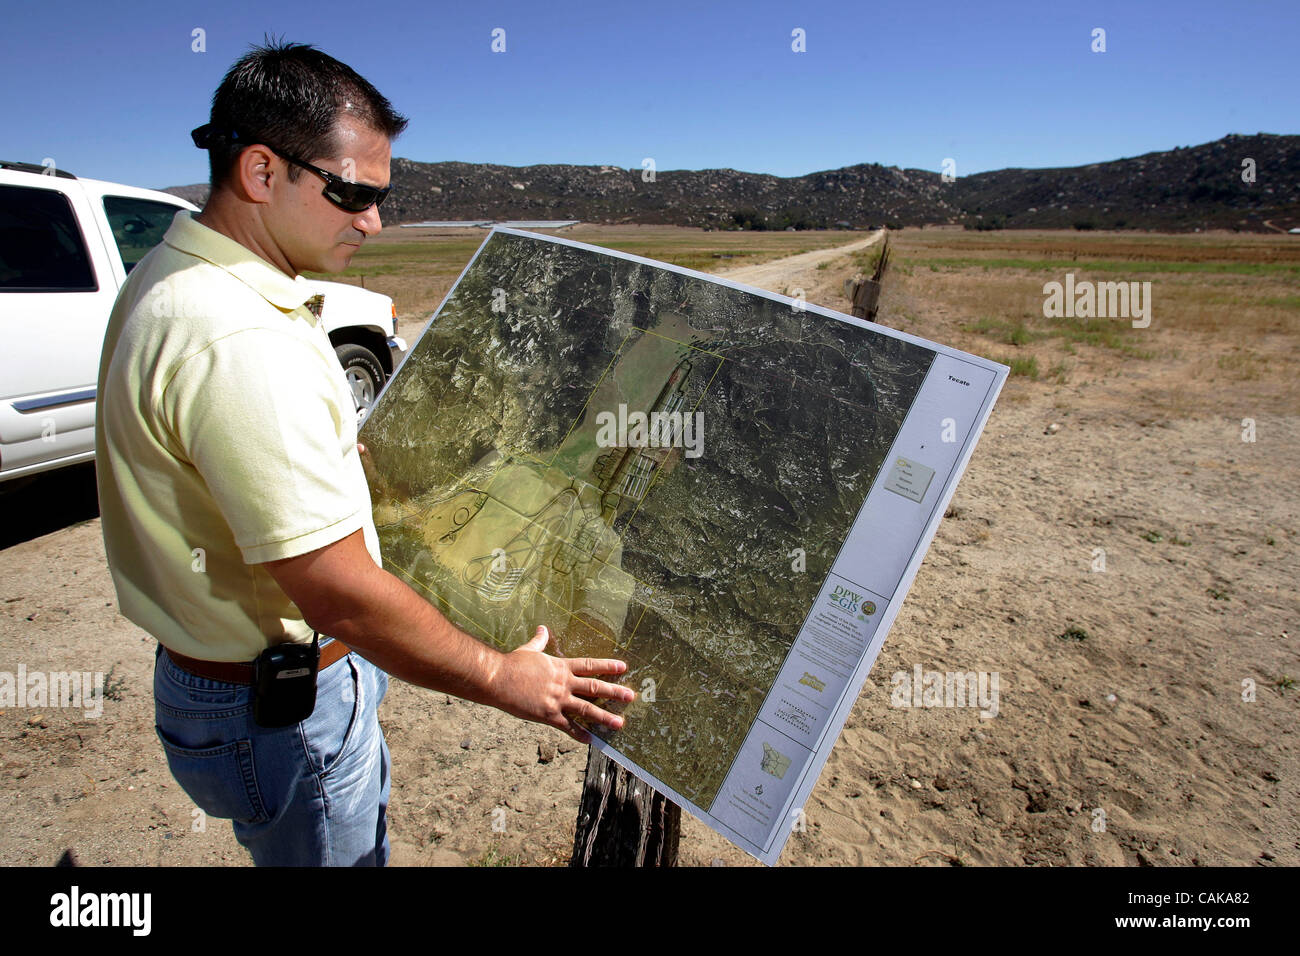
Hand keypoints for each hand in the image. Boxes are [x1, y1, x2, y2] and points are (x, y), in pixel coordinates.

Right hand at [489, 626, 634, 743]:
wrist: (498, 678)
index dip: (607, 666)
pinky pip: (568, 726)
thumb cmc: (511, 664)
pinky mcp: (548, 715)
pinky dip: (580, 734)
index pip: (589, 665)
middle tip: (630, 696)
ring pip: (587, 709)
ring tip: (620, 724)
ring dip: (605, 717)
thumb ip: (539, 641)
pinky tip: (592, 740)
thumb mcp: (528, 650)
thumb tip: (542, 628)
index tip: (623, 667)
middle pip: (594, 688)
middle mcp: (563, 683)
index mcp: (560, 667)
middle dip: (614, 693)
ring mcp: (557, 700)